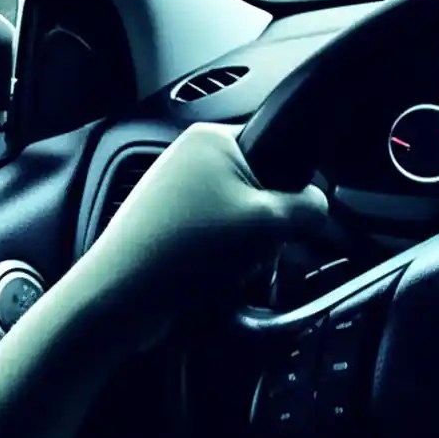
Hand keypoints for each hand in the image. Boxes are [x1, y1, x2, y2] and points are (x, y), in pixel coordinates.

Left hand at [61, 122, 327, 350]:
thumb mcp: (267, 223)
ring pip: (241, 216)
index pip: (279, 146)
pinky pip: (217, 236)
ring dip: (247, 246)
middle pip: (261, 186)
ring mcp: (175, 191)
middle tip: (256, 246)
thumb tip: (319, 206)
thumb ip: (309, 206)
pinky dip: (223, 257)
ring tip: (230, 264)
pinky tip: (213, 275)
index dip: (292, 185)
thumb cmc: (187, 250)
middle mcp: (190, 156)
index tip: (288, 216)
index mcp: (211, 138)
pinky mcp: (167, 225)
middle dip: (267, 223)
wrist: (119, 299)